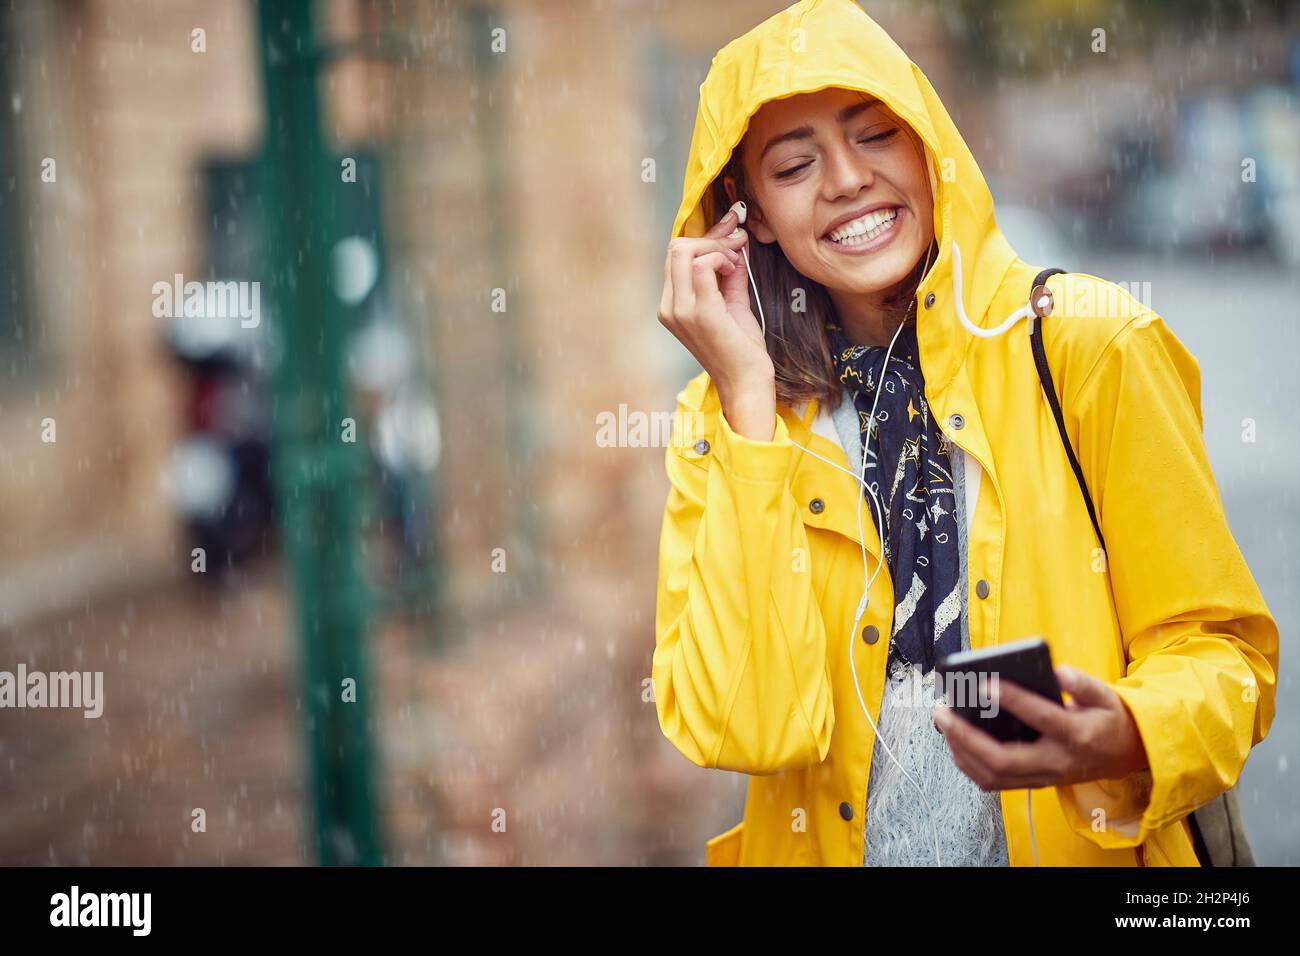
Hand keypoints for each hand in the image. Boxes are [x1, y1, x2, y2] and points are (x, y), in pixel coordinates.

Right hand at [658, 203, 773, 402]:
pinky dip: (721, 258)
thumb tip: (737, 244)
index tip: (732, 228)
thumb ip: (730, 274)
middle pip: (677, 247)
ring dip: (717, 246)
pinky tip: (734, 268)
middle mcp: (670, 307)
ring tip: (736, 261)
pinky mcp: (700, 313)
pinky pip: (702, 265)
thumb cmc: (739, 350)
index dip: (705, 235)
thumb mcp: (731, 303)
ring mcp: (681, 310)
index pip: (676, 255)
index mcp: (671, 305)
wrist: (746, 382)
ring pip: (686, 250)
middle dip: (711, 237)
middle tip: (737, 243)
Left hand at [931, 664, 1149, 790]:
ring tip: (944, 724)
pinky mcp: (1035, 782)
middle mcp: (1057, 761)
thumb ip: (1082, 683)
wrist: (1127, 755)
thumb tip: (1057, 672)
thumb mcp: (1107, 695)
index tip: (984, 683)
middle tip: (942, 712)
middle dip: (966, 736)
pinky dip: (970, 764)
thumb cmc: (1109, 719)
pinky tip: (955, 742)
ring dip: (962, 751)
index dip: (1011, 700)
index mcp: (1077, 735)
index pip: (1040, 717)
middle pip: (1003, 759)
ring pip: (993, 776)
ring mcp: (1044, 776)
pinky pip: (995, 781)